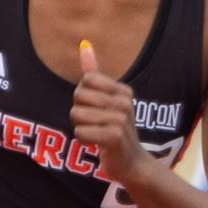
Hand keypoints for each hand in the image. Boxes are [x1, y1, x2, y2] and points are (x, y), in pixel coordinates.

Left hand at [72, 40, 146, 180]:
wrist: (131, 162)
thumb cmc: (115, 129)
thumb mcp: (107, 99)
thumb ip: (95, 73)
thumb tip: (84, 44)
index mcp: (123, 90)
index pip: (86, 80)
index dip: (82, 96)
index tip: (95, 108)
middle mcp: (124, 102)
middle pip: (79, 96)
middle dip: (79, 112)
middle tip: (95, 123)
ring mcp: (120, 120)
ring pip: (76, 115)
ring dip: (81, 127)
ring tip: (96, 133)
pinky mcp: (113, 137)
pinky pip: (80, 132)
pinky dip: (83, 139)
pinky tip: (96, 144)